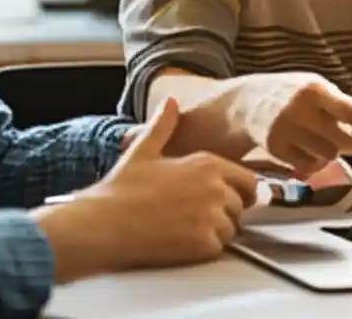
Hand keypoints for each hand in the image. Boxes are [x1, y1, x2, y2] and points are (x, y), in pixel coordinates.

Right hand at [34, 98, 258, 282]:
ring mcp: (211, 217)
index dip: (238, 192)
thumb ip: (163, 126)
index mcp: (206, 164)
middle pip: (239, 207)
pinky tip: (179, 243)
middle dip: (223, 214)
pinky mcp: (203, 244)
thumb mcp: (142, 150)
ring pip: (230, 230)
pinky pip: (217, 249)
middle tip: (193, 218)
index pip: (248, 181)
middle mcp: (215, 188)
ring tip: (183, 230)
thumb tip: (170, 102)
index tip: (225, 200)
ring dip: (214, 233)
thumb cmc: (120, 190)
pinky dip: (203, 250)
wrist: (103, 224)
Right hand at [231, 72, 351, 177]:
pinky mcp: (275, 148)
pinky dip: (312, 162)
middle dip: (349, 142)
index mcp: (317, 90)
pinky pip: (308, 166)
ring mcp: (286, 130)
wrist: (245, 101)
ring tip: (316, 138)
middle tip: (340, 134)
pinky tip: (303, 147)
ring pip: (327, 157)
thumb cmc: (291, 93)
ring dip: (329, 152)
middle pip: (344, 141)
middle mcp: (301, 109)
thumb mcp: (321, 90)